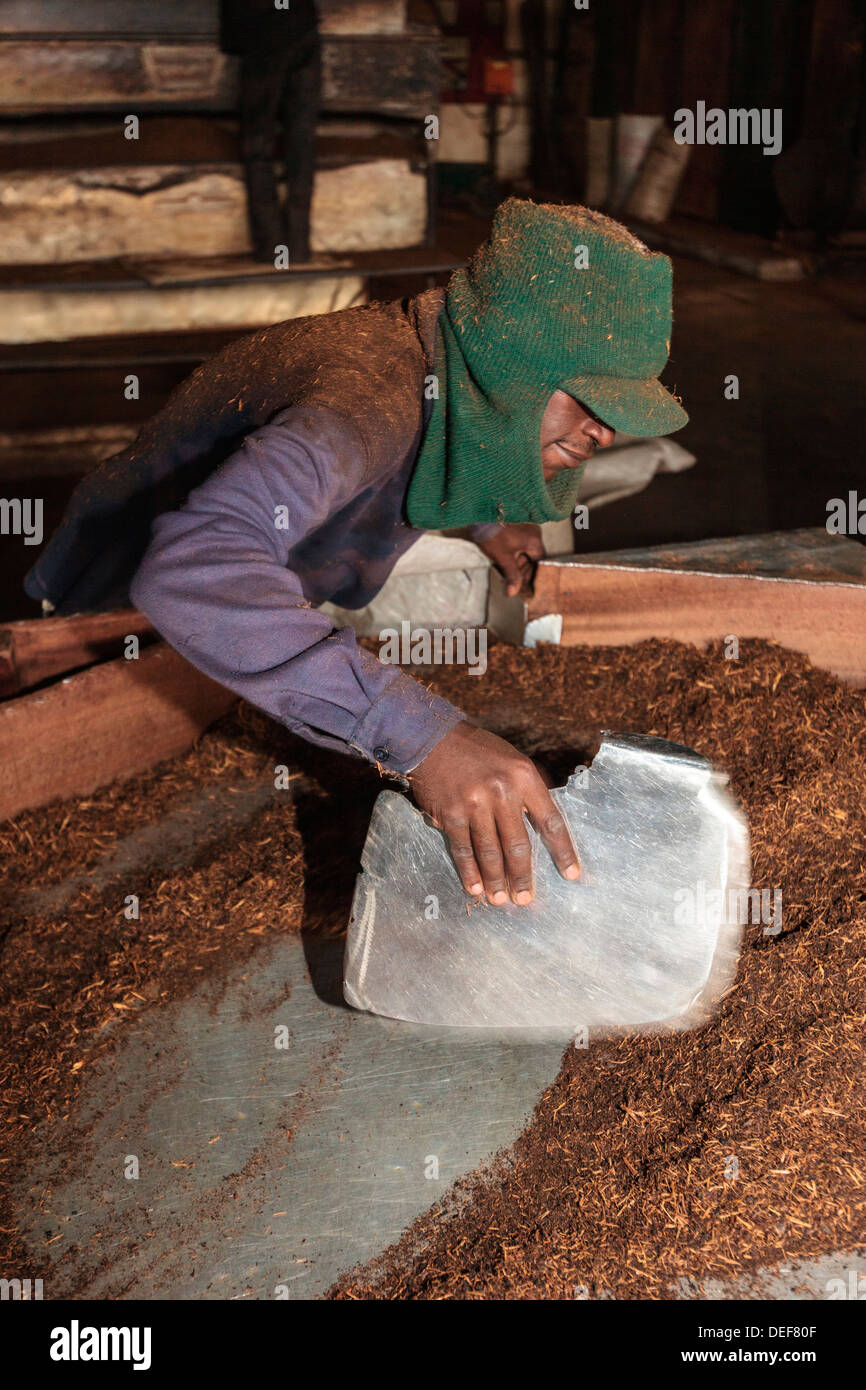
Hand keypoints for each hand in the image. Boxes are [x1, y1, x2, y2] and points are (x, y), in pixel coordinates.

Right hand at [409, 722, 579, 904]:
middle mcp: (501, 791)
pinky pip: (463, 848)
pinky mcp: (450, 813)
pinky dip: (469, 871)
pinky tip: (475, 887)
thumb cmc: (479, 751)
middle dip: (522, 876)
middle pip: (517, 844)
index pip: (550, 821)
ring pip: (490, 851)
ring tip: (500, 900)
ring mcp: (474, 803)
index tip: (571, 875)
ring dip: (495, 880)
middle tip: (525, 899)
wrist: (433, 738)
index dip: (563, 851)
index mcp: (524, 777)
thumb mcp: (513, 761)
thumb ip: (529, 792)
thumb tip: (544, 828)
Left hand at [475, 523, 544, 595]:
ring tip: (504, 568)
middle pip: (531, 555)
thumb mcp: (502, 558)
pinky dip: (512, 550)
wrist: (478, 513)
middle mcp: (533, 531)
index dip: (530, 574)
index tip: (523, 584)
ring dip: (516, 559)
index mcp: (534, 539)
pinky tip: (502, 556)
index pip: (538, 561)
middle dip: (521, 568)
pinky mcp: (515, 523)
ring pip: (524, 548)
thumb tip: (514, 592)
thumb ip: (511, 576)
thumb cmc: (491, 533)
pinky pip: (518, 541)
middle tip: (511, 579)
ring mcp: (524, 525)